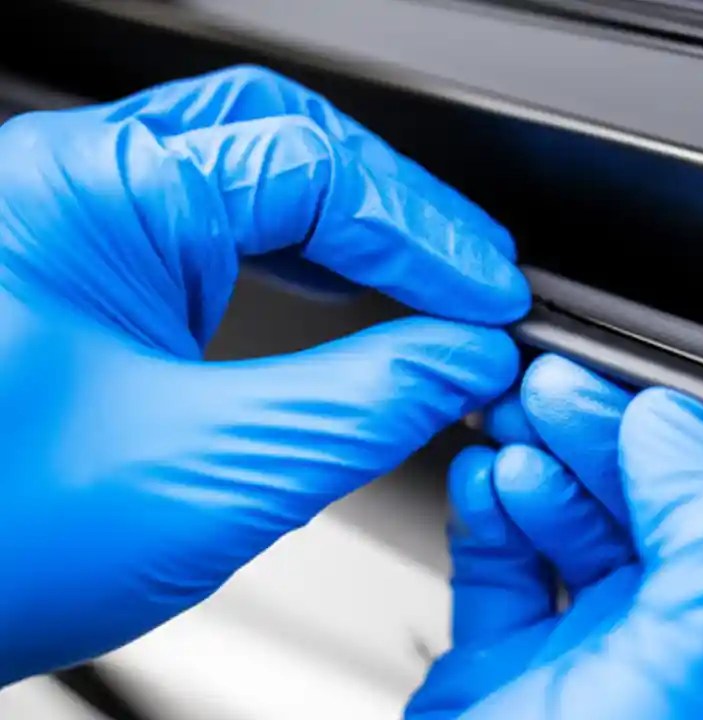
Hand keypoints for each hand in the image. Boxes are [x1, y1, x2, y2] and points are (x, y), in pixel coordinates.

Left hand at [0, 66, 528, 684]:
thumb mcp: (213, 473)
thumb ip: (365, 405)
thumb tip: (467, 360)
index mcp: (93, 193)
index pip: (314, 167)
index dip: (426, 237)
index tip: (492, 303)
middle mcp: (75, 184)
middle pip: (287, 140)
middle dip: (397, 209)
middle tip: (475, 277)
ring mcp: (74, 224)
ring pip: (250, 173)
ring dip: (353, 228)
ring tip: (432, 285)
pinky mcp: (80, 273)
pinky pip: (214, 228)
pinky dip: (299, 258)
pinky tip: (347, 295)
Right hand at [407, 356, 702, 718]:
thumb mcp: (700, 670)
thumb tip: (675, 426)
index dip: (672, 437)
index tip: (618, 383)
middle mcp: (673, 666)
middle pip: (647, 509)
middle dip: (596, 434)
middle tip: (547, 383)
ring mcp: (583, 676)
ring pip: (572, 533)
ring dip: (540, 465)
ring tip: (510, 421)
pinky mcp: (500, 686)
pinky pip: (501, 576)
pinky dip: (488, 516)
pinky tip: (482, 481)